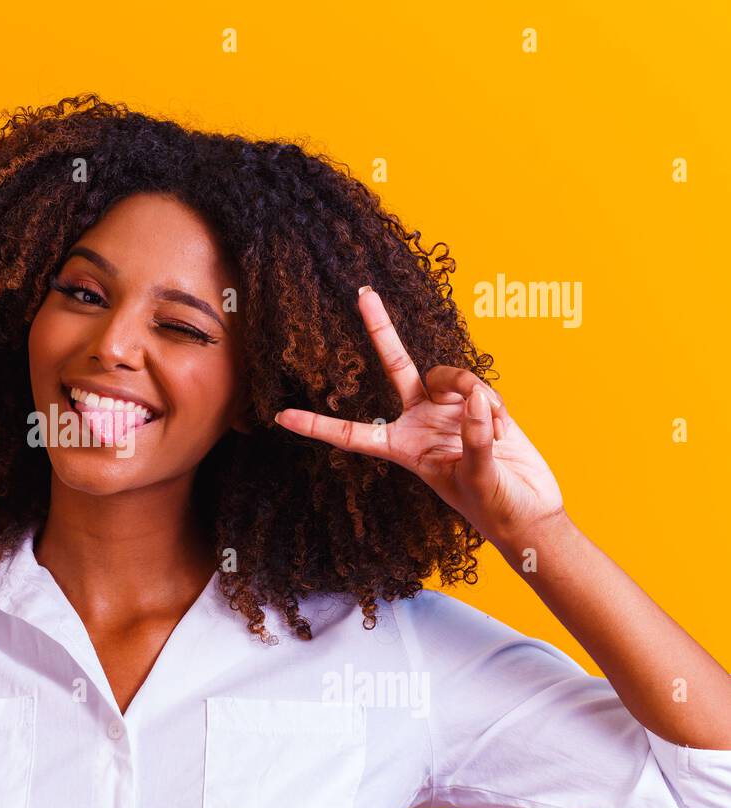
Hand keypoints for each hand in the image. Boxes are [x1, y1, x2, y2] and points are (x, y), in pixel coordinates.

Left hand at [274, 285, 564, 550]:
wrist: (529, 510)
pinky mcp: (478, 405)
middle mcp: (419, 422)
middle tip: (363, 294)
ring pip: (448, 374)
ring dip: (471, 390)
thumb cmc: (495, 507)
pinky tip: (504, 430)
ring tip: (494, 427)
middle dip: (381, 330)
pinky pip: (479, 386)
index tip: (281, 416)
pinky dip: (493, 404)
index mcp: (403, 448)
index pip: (351, 435)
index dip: (317, 424)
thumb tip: (474, 398)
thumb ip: (473, 439)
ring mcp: (448, 410)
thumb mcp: (479, 479)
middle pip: (394, 367)